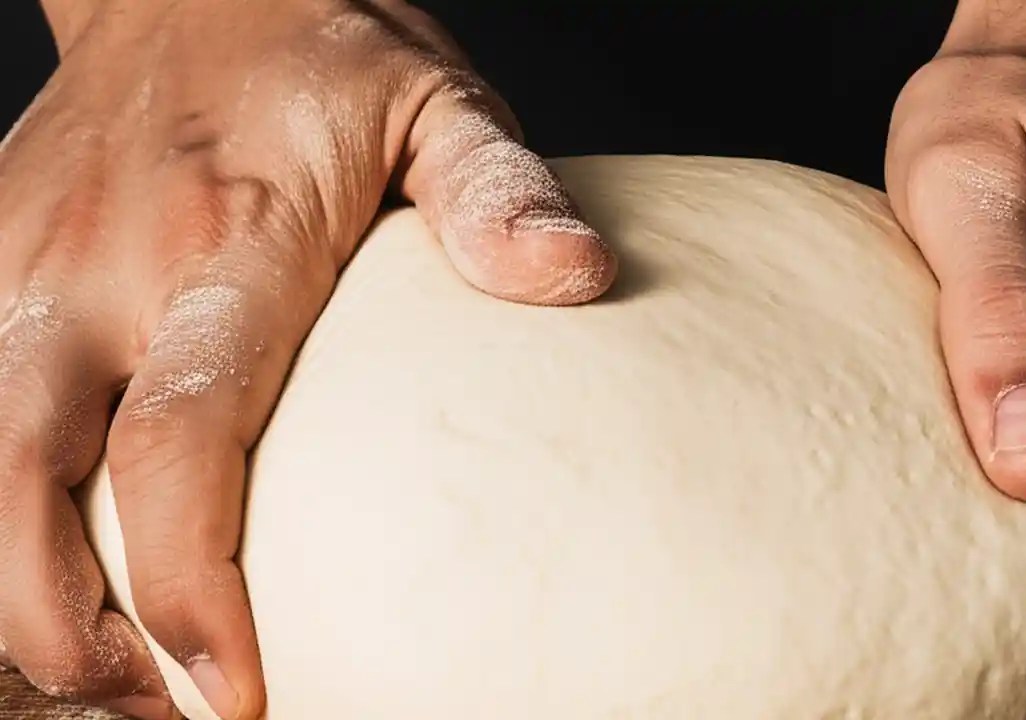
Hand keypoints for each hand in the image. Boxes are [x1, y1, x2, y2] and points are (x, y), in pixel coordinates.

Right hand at [0, 1, 614, 717]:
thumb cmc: (328, 57)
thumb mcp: (437, 102)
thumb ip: (496, 194)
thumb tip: (577, 281)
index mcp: (229, 237)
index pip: (181, 434)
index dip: (190, 581)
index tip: (233, 691)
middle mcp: (101, 267)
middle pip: (22, 490)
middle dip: (68, 633)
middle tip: (157, 711)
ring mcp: (20, 272)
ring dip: (20, 599)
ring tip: (108, 674)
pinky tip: (54, 571)